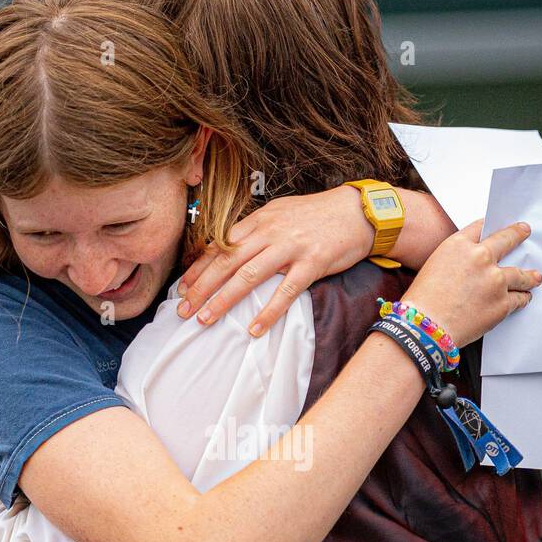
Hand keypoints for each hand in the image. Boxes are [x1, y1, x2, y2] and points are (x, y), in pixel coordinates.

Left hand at [176, 185, 452, 336]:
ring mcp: (291, 247)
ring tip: (205, 320)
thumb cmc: (318, 216)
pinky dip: (268, 312)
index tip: (182, 288)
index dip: (199, 268)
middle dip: (201, 287)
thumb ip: (257, 231)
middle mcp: (270, 231)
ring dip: (223, 300)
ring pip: (248, 276)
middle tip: (182, 310)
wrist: (359, 212)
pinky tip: (254, 330)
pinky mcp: (312, 263)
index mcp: (260, 220)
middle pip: (227, 262)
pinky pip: (285, 292)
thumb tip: (230, 248)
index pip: (221, 245)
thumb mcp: (282, 215)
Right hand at [402, 219, 541, 349]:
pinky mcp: (502, 303)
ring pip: (520, 274)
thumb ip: (456, 259)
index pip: (481, 227)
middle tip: (524, 232)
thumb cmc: (423, 301)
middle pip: (507, 240)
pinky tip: (525, 298)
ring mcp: (495, 280)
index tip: (498, 226)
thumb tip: (471, 263)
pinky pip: (519, 299)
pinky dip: (523, 299)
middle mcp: (480, 257)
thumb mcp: (434, 266)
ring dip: (529, 276)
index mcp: (459, 245)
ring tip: (535, 277)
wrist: (425, 327)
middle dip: (518, 234)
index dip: (491, 226)